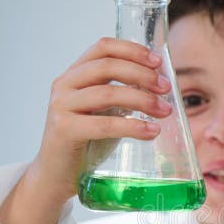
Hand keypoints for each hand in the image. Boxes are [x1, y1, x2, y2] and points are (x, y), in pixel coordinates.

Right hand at [31, 37, 172, 203]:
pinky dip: (132, 126)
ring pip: (107, 94)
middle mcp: (64, 85)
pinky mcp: (64, 130)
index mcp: (74, 75)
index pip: (103, 48)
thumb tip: (161, 86)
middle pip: (107, 66)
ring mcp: (61, 106)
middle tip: (166, 88)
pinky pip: (104, 124)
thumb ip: (123, 96)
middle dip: (141, 74)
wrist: (57, 175)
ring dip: (142, 100)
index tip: (158, 62)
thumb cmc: (86, 142)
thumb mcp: (106, 112)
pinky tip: (151, 132)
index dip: (132, 50)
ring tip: (165, 111)